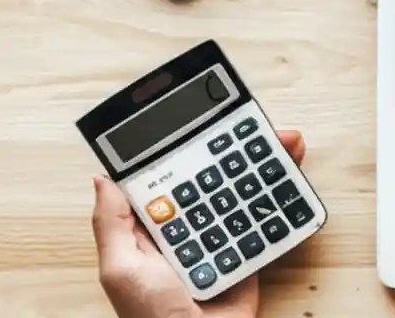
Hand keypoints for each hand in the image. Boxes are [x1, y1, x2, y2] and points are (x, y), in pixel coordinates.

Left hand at [91, 131, 306, 317]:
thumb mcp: (120, 270)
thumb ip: (112, 226)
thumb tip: (102, 180)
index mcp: (152, 230)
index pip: (169, 180)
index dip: (186, 152)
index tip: (205, 125)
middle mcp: (187, 231)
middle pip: (213, 181)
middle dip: (237, 152)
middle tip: (257, 128)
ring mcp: (220, 242)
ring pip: (243, 195)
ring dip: (266, 168)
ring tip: (286, 144)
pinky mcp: (248, 255)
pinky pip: (265, 223)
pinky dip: (282, 201)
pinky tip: (292, 178)